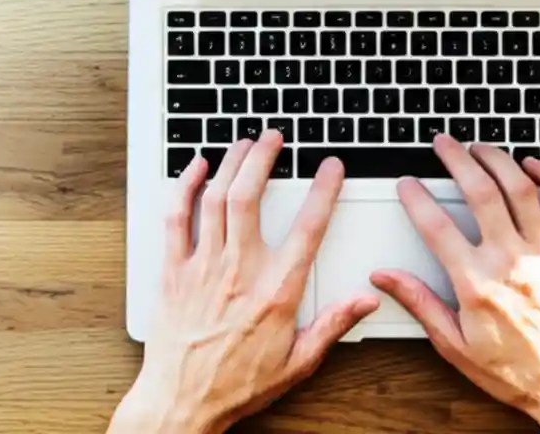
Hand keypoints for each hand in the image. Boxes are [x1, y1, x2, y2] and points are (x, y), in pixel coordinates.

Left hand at [109, 131, 378, 433]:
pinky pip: (176, 218)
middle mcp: (238, 271)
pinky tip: (196, 169)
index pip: (307, 227)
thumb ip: (334, 325)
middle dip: (264, 157)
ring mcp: (202, 267)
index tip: (330, 168)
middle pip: (250, 196)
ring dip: (231, 163)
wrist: (181, 403)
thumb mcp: (299, 363)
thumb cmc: (238, 385)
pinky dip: (184, 187)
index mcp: (275, 291)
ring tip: (244, 143)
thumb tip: (367, 299)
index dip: (323, 190)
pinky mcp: (173, 272)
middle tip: (275, 137)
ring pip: (215, 198)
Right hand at [371, 135, 539, 433]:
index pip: (436, 227)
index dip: (416, 198)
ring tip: (480, 147)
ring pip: (521, 188)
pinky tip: (533, 165)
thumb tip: (385, 279)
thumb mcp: (456, 346)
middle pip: (480, 192)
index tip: (407, 184)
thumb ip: (419, 304)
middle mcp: (512, 261)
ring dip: (497, 159)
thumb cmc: (518, 372)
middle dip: (457, 159)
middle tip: (443, 143)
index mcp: (477, 284)